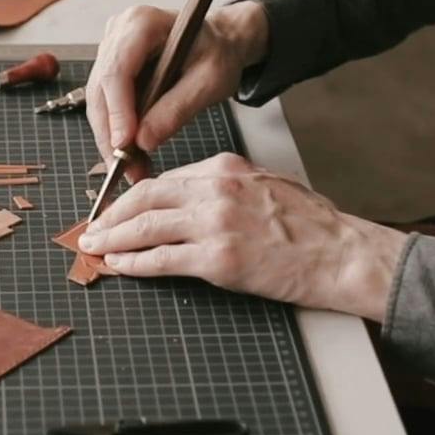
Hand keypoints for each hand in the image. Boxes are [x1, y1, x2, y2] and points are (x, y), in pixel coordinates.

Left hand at [75, 153, 407, 321]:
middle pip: (145, 197)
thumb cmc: (314, 226)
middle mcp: (215, 190)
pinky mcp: (218, 259)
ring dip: (113, 238)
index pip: (166, 178)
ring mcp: (215, 224)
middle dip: (112, 213)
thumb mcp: (267, 185)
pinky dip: (134, 263)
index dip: (133, 194)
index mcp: (226, 168)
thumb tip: (190, 199)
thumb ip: (227, 186)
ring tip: (94, 247)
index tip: (116, 206)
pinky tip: (119, 266)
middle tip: (92, 226)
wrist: (343, 254)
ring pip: (145, 227)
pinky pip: (161, 259)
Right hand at [86, 1, 269, 162]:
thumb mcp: (210, 81)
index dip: (117, 110)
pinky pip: (104, 103)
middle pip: (101, 88)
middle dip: (111, 134)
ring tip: (132, 169)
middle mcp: (118, 31)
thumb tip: (144, 141)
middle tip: (127, 170)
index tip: (125, 146)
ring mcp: (109, 48)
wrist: (217, 43)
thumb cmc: (216, 54)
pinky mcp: (109, 67)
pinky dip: (115, 131)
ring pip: (98, 100)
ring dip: (110, 138)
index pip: (118, 70)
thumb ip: (178, 109)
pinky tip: (130, 154)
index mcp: (142, 23)